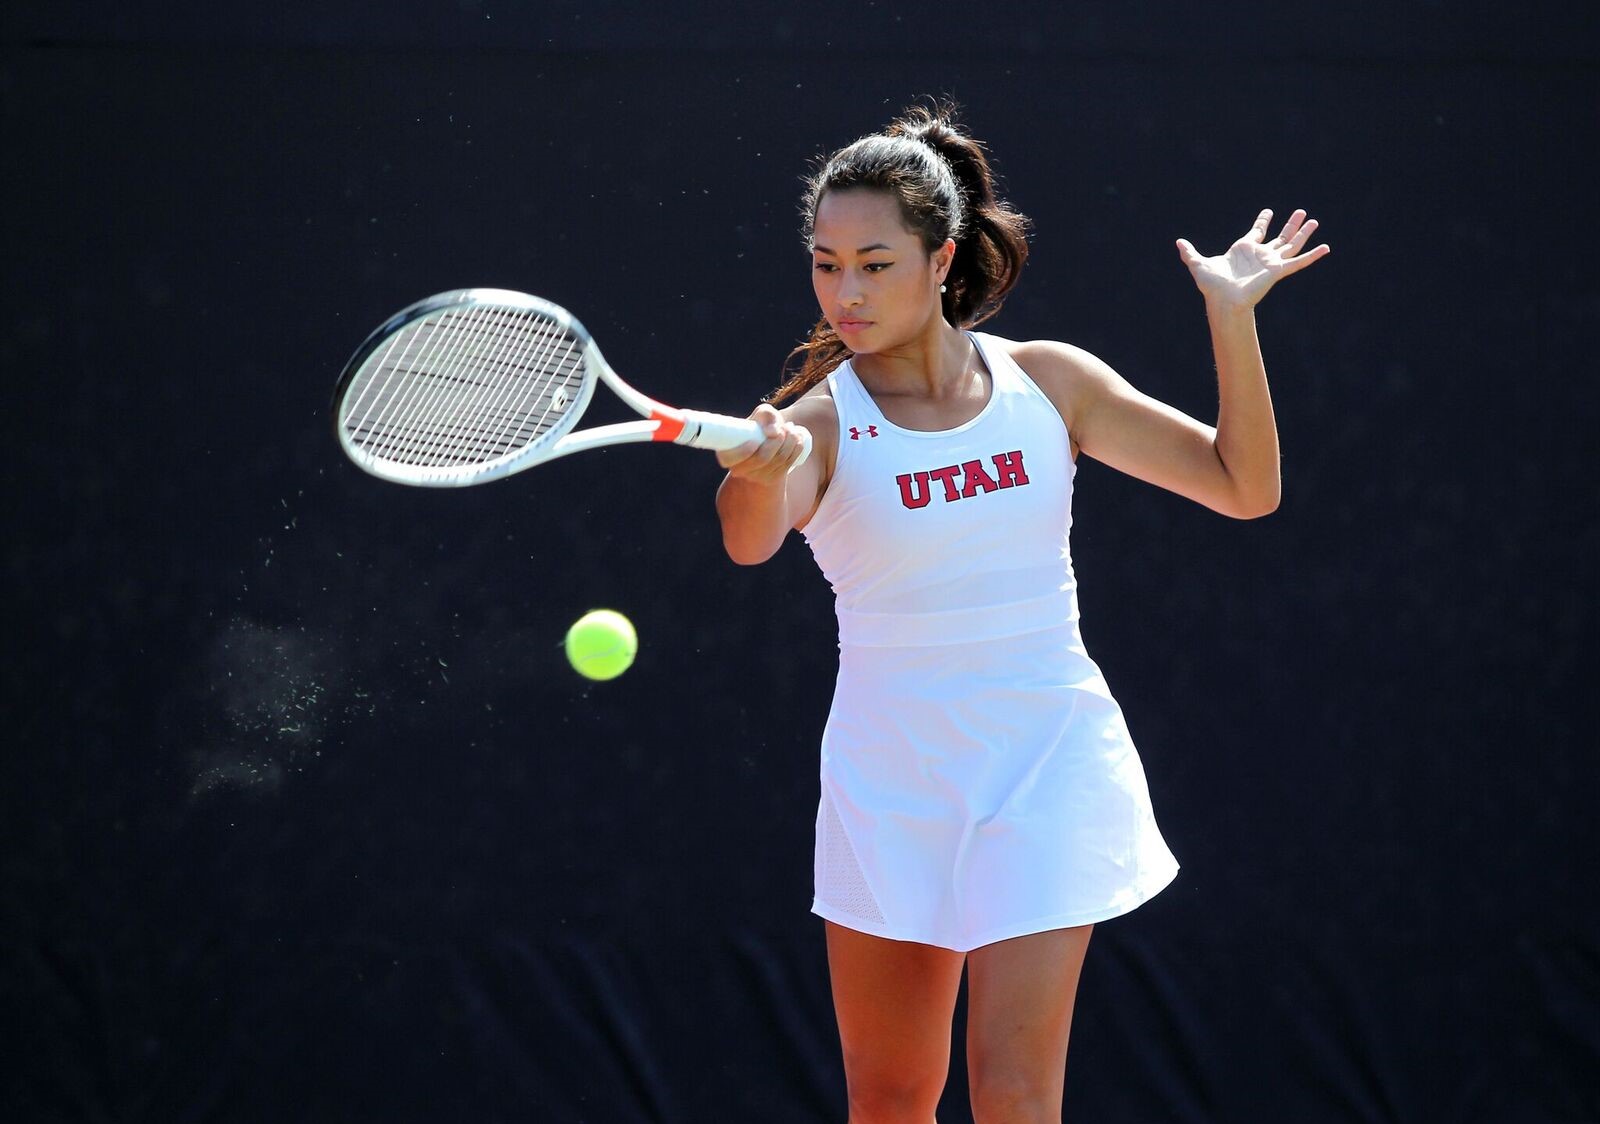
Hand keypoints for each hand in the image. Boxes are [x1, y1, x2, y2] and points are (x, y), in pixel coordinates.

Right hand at [716, 403, 810, 482]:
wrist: (767, 442)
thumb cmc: (760, 425)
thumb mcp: (760, 415)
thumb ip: (766, 414)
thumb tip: (773, 432)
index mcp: (727, 455)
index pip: (731, 459)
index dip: (743, 452)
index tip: (755, 441)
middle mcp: (740, 470)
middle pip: (762, 458)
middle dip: (777, 442)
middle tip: (784, 427)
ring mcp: (757, 477)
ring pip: (778, 460)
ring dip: (790, 442)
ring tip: (791, 428)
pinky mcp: (772, 479)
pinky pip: (787, 465)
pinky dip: (795, 450)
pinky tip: (798, 439)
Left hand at [1177, 209, 1329, 307]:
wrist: (1223, 300)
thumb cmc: (1212, 286)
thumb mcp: (1198, 264)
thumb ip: (1189, 253)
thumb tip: (1177, 242)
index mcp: (1243, 250)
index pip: (1256, 232)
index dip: (1262, 221)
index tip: (1268, 212)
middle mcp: (1259, 255)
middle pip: (1279, 237)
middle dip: (1290, 225)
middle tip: (1300, 211)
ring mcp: (1270, 263)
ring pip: (1291, 244)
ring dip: (1302, 233)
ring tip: (1313, 220)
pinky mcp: (1278, 271)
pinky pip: (1298, 262)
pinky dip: (1313, 256)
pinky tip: (1326, 247)